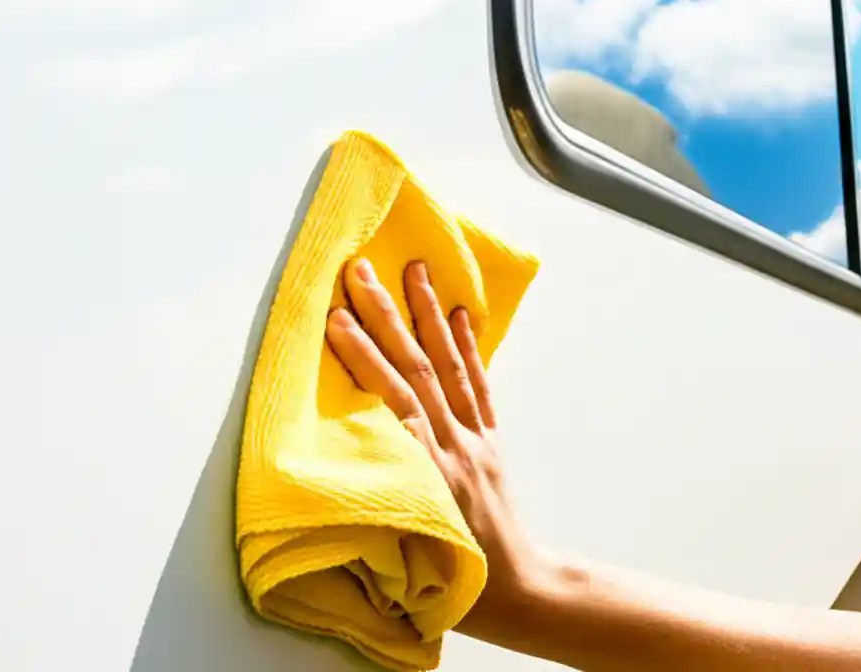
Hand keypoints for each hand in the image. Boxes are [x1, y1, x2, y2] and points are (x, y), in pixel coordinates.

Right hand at [325, 258, 549, 639]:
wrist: (524, 591)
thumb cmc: (461, 581)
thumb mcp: (409, 552)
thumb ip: (379, 505)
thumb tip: (338, 465)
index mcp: (431, 473)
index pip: (392, 401)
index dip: (363, 358)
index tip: (336, 320)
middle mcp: (457, 446)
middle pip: (416, 370)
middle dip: (386, 317)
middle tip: (362, 272)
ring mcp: (478, 441)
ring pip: (450, 367)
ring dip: (429, 316)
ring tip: (416, 269)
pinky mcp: (493, 442)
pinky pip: (481, 386)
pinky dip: (468, 347)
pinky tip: (460, 314)